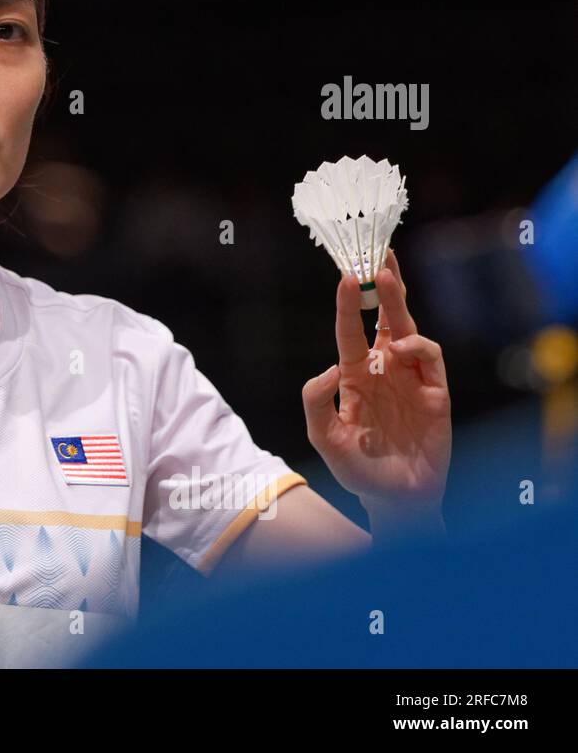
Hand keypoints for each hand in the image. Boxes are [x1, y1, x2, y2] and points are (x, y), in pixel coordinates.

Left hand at [301, 250, 451, 522]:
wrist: (394, 500)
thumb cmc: (357, 468)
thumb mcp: (324, 436)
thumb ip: (316, 402)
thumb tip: (326, 371)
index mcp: (355, 375)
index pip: (350, 330)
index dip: (348, 303)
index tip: (344, 275)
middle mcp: (384, 369)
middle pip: (385, 318)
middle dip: (382, 285)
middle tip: (378, 252)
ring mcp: (411, 379)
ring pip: (409, 328)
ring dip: (398, 301)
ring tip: (383, 276)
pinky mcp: (435, 393)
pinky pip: (430, 358)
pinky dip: (419, 346)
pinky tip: (402, 345)